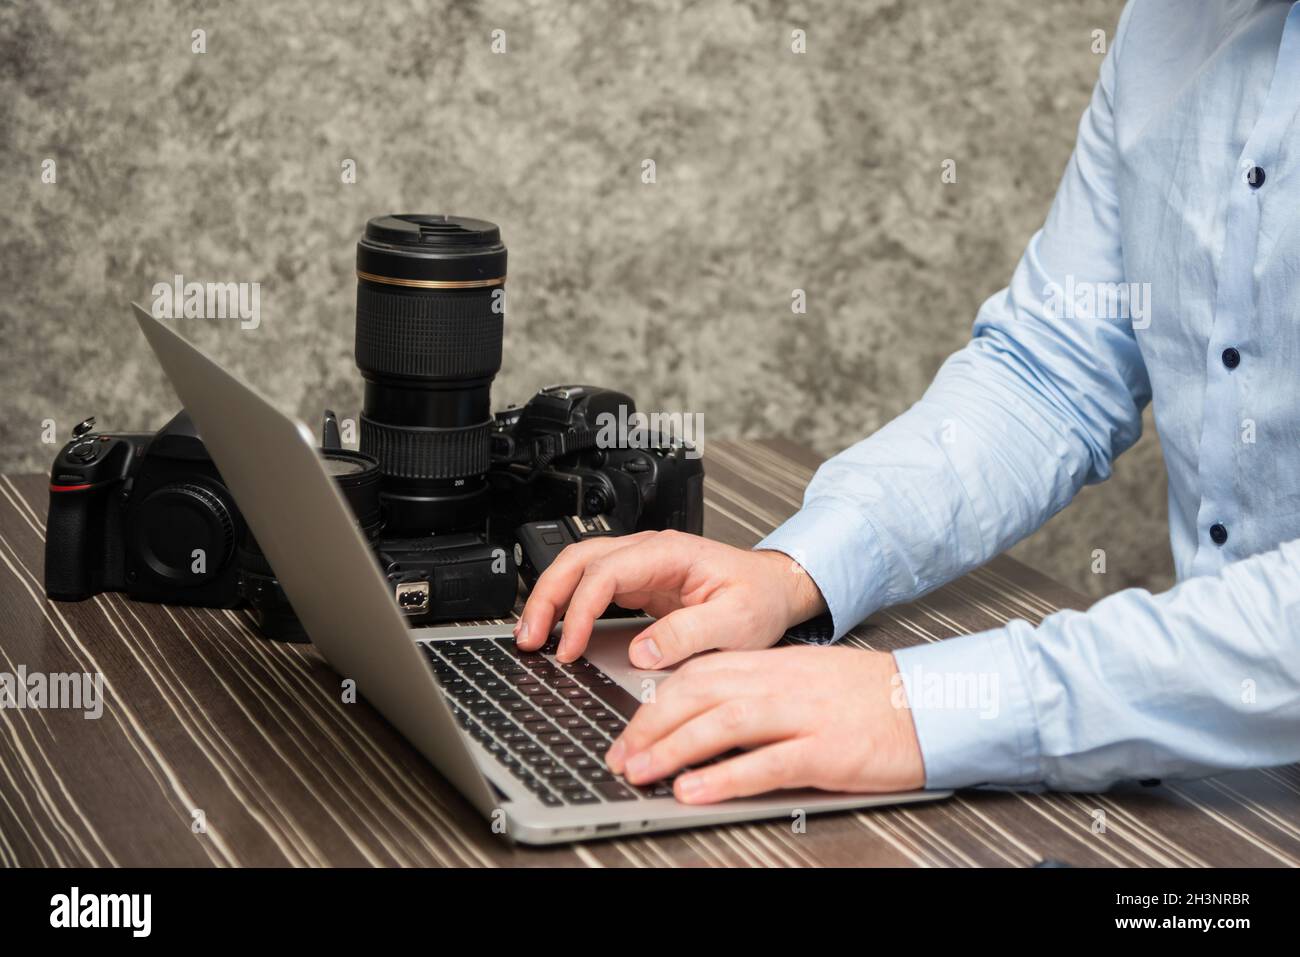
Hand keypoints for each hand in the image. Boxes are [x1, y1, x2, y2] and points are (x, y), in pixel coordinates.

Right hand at [515, 530, 826, 665]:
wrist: (777, 589)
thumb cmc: (761, 599)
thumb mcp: (735, 622)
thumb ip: (690, 635)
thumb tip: (642, 651)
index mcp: (668, 553)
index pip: (605, 572)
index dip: (580, 610)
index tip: (570, 647)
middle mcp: (648, 552)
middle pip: (578, 560)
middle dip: (547, 596)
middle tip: (530, 639)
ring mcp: (640, 565)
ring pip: (578, 568)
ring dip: (550, 598)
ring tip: (532, 637)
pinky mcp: (638, 583)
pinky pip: (591, 587)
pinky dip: (567, 607)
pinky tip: (558, 632)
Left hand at [605, 646, 924, 802]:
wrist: (931, 701)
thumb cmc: (869, 696)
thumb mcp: (803, 680)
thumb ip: (755, 690)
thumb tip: (703, 713)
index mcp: (771, 666)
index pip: (697, 674)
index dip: (653, 702)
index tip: (627, 729)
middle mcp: (780, 684)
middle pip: (698, 695)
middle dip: (649, 726)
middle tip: (618, 755)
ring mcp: (802, 715)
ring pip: (722, 723)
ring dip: (673, 749)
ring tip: (641, 771)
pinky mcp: (825, 749)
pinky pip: (765, 762)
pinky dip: (724, 776)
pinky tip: (695, 789)